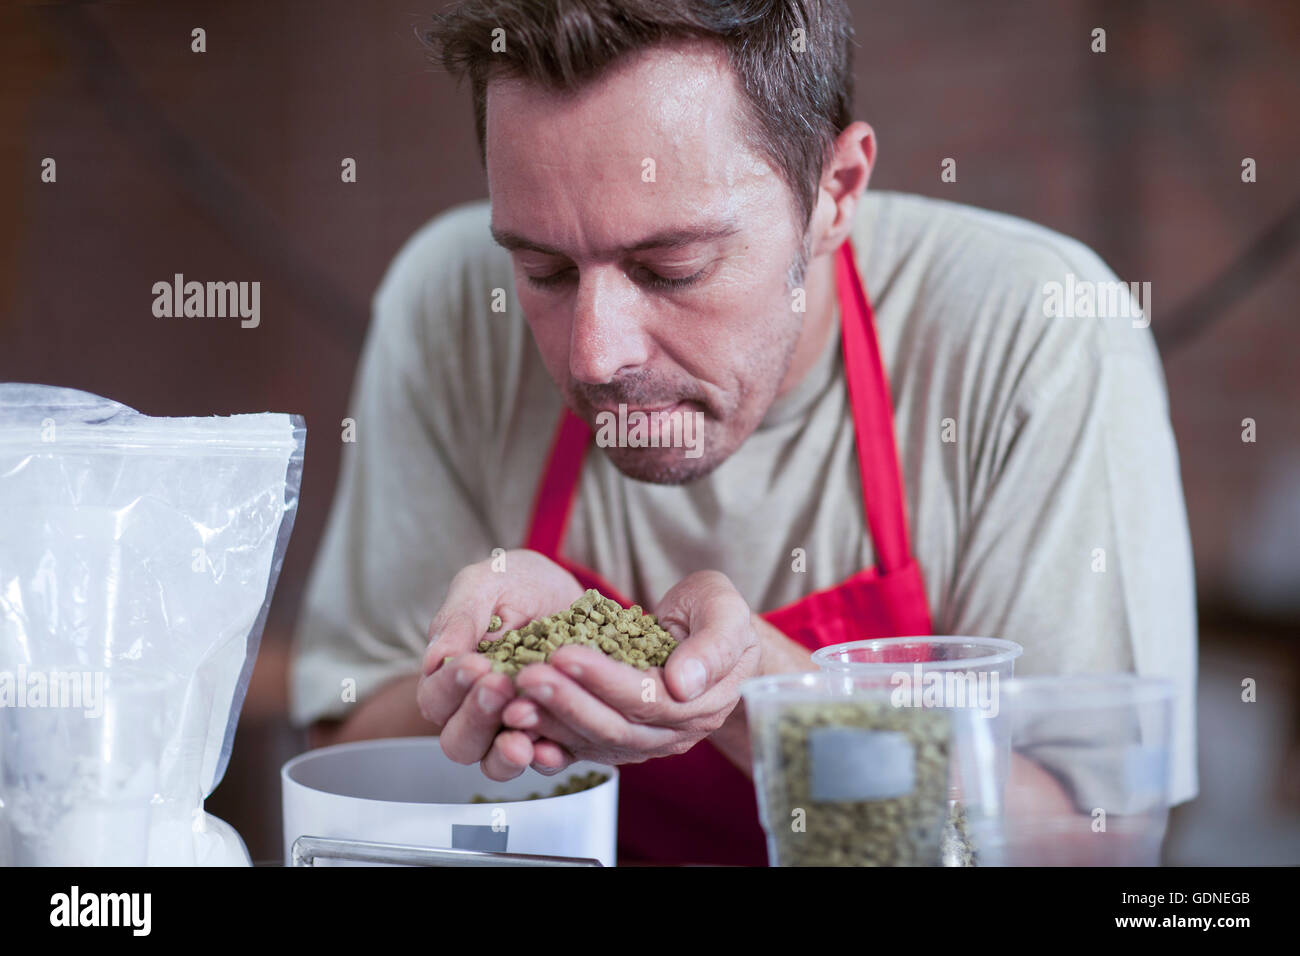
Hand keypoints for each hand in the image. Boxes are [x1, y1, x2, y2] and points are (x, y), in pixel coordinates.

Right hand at [416, 549, 582, 779]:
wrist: (570, 590)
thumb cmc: (518, 585)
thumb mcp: (486, 585)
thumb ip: (458, 619)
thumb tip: (432, 660)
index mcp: (449, 679)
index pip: (435, 699)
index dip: (450, 687)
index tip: (475, 665)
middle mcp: (477, 712)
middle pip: (458, 741)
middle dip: (476, 717)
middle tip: (500, 686)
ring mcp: (514, 728)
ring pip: (494, 763)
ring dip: (504, 753)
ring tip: (522, 732)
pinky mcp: (554, 734)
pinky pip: (544, 763)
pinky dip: (546, 760)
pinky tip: (551, 748)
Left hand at [498, 570, 760, 768]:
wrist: (708, 633)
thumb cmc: (715, 614)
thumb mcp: (726, 611)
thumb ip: (714, 645)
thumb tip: (683, 683)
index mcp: (701, 702)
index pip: (648, 697)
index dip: (604, 679)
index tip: (564, 654)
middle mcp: (672, 732)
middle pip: (614, 725)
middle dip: (566, 701)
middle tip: (525, 676)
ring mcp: (644, 741)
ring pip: (592, 740)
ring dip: (550, 721)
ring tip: (513, 697)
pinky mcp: (618, 740)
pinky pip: (580, 747)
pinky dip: (548, 737)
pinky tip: (517, 722)